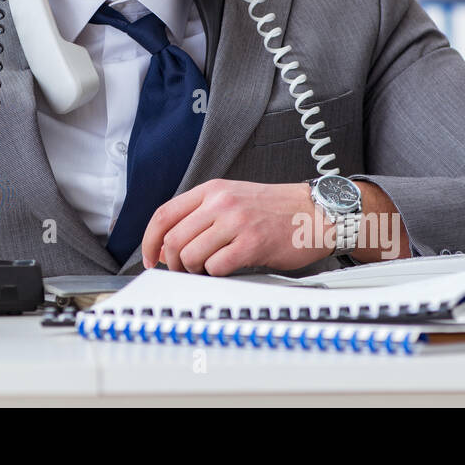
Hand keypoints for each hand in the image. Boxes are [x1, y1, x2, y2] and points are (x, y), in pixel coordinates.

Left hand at [140, 179, 331, 275]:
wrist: (315, 212)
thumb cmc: (274, 209)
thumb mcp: (232, 199)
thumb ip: (200, 216)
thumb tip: (166, 245)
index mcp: (211, 190)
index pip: (164, 215)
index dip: (149, 241)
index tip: (150, 258)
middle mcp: (221, 202)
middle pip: (173, 239)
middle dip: (173, 262)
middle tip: (183, 269)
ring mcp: (236, 222)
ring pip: (191, 255)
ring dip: (195, 270)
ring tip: (209, 268)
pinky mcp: (252, 243)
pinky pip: (217, 266)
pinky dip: (216, 273)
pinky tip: (227, 267)